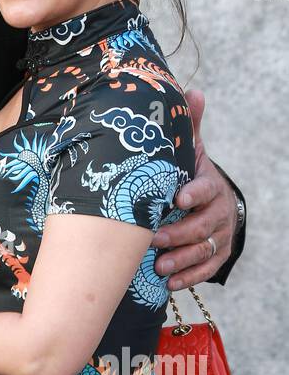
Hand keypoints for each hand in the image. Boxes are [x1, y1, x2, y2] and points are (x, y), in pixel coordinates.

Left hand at [152, 87, 238, 289]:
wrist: (209, 203)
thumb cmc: (189, 175)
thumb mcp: (189, 152)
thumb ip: (189, 128)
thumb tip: (193, 91)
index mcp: (210, 184)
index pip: (206, 189)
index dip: (194, 193)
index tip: (178, 197)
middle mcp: (220, 212)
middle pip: (203, 225)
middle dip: (179, 234)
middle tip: (153, 239)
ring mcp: (221, 236)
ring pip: (205, 251)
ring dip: (182, 260)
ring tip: (159, 267)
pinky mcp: (218, 256)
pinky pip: (207, 270)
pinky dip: (189, 277)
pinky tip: (169, 283)